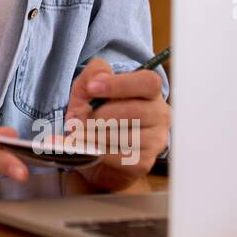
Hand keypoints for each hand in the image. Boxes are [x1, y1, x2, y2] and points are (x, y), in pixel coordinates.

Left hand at [64, 58, 169, 191]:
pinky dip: (99, 151)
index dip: (119, 84)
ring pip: (125, 136)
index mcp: (150, 91)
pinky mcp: (145, 162)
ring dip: (95, 135)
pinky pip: (120, 156)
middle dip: (98, 115)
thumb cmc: (96, 113)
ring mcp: (156, 140)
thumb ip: (93, 74)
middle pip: (133, 111)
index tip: (92, 88)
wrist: (95, 149)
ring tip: (80, 133)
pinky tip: (91, 147)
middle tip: (77, 119)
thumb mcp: (88, 88)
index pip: (147, 82)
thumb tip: (98, 80)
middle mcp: (159, 114)